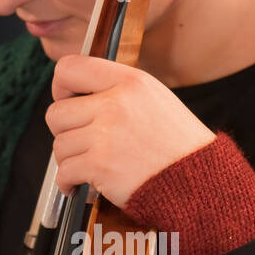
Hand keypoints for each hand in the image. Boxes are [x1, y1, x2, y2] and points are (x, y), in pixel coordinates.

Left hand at [45, 55, 215, 209]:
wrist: (198, 182)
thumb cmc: (178, 145)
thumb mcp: (155, 99)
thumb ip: (118, 91)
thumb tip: (76, 96)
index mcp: (129, 81)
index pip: (69, 68)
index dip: (61, 87)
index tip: (68, 102)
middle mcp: (115, 104)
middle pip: (56, 112)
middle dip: (64, 132)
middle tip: (81, 143)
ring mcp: (106, 135)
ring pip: (59, 145)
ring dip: (69, 160)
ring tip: (87, 167)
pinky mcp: (101, 166)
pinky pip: (64, 172)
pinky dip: (67, 183)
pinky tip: (79, 186)